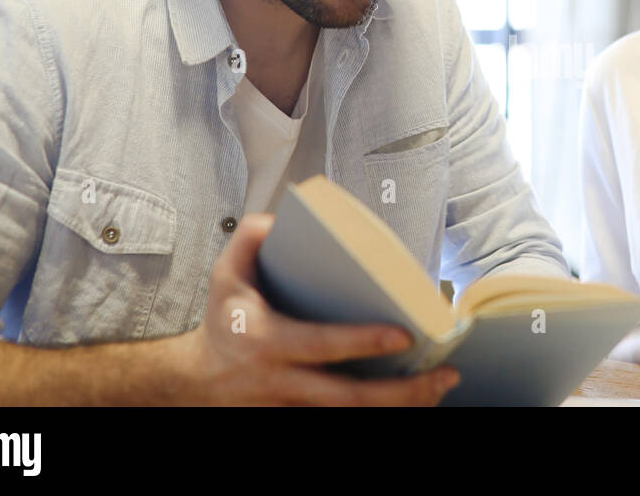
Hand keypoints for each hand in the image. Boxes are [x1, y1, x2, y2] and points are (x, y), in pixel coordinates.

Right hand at [170, 213, 459, 405]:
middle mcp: (281, 382)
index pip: (320, 345)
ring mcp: (292, 408)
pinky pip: (347, 421)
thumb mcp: (224, 275)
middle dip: (401, 392)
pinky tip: (417, 402)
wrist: (197, 381)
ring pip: (352, 416)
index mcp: (266, 342)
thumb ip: (249, 238)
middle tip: (443, 374)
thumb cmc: (224, 322)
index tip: (402, 335)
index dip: (362, 343)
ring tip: (440, 386)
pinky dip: (384, 414)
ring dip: (402, 406)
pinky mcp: (300, 420)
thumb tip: (282, 217)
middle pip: (348, 398)